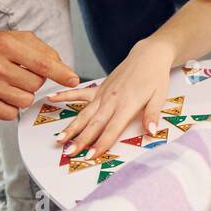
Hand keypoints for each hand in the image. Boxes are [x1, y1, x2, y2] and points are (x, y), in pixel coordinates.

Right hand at [0, 29, 79, 120]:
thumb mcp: (15, 37)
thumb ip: (42, 50)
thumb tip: (64, 70)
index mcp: (6, 45)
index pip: (41, 63)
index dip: (60, 73)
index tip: (73, 80)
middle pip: (36, 84)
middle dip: (36, 81)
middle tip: (23, 73)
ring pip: (25, 101)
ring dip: (25, 94)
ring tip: (13, 83)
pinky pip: (11, 114)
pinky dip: (13, 107)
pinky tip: (4, 94)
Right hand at [48, 39, 174, 157]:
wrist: (148, 55)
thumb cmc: (156, 77)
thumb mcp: (160, 96)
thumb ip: (152, 115)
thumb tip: (152, 133)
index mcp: (127, 104)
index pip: (112, 129)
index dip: (101, 143)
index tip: (91, 156)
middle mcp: (112, 100)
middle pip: (94, 124)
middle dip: (81, 140)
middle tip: (68, 153)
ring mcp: (103, 93)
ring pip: (84, 113)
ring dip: (71, 127)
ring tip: (59, 138)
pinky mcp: (99, 87)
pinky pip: (80, 93)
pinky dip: (65, 95)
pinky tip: (51, 98)